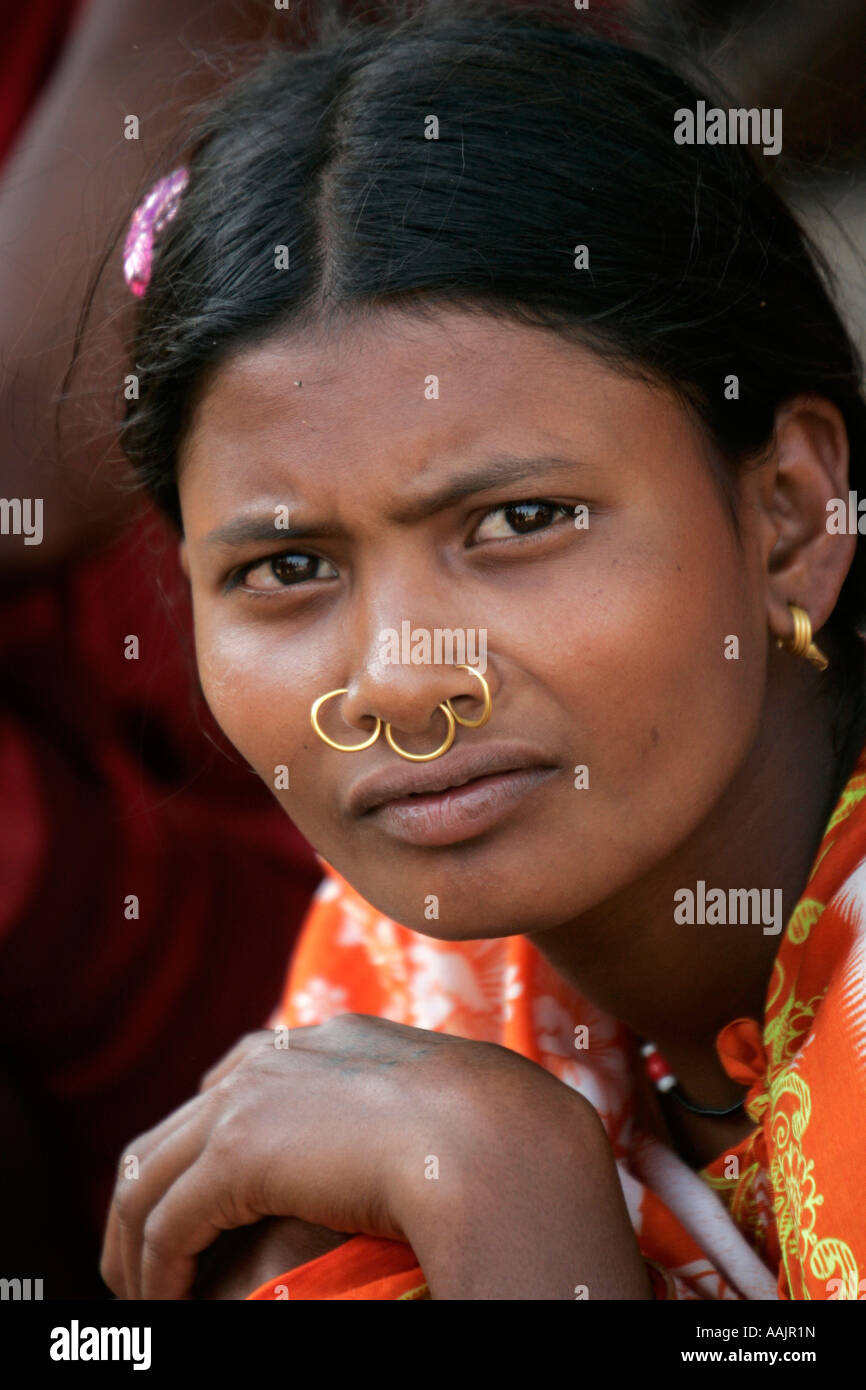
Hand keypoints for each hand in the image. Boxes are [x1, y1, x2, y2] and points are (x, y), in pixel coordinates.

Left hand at [101, 1014, 513, 1298]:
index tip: (200, 1205)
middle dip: (150, 1199)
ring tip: (147, 1297)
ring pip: (152, 1179)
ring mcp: (250, 1097)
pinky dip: (156, 1272)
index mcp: (322, 1039)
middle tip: (146, 1263)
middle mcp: (273, 1056)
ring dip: (136, 1246)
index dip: (201, 1150)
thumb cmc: (494, 1132)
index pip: (229, 1084)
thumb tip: (417, 1142)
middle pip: (175, 1130)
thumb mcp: (443, 1107)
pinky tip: (167, 1306)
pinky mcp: (237, 1152)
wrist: (494, 1136)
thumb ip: (402, 1112)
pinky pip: (168, 1224)